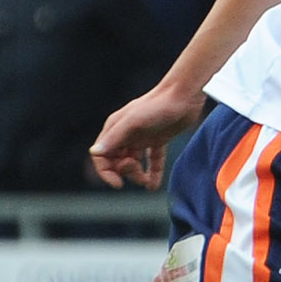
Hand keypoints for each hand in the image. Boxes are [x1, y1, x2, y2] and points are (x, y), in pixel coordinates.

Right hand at [89, 78, 207, 188]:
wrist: (185, 95)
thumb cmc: (158, 105)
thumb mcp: (133, 121)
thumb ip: (115, 137)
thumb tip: (95, 153)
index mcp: (115, 128)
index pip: (102, 156)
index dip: (106, 172)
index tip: (118, 184)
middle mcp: (126, 133)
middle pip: (116, 161)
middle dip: (124, 172)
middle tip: (138, 174)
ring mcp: (142, 137)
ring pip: (133, 162)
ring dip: (137, 175)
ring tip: (147, 182)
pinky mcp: (158, 139)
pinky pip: (152, 160)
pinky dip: (152, 172)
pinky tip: (153, 186)